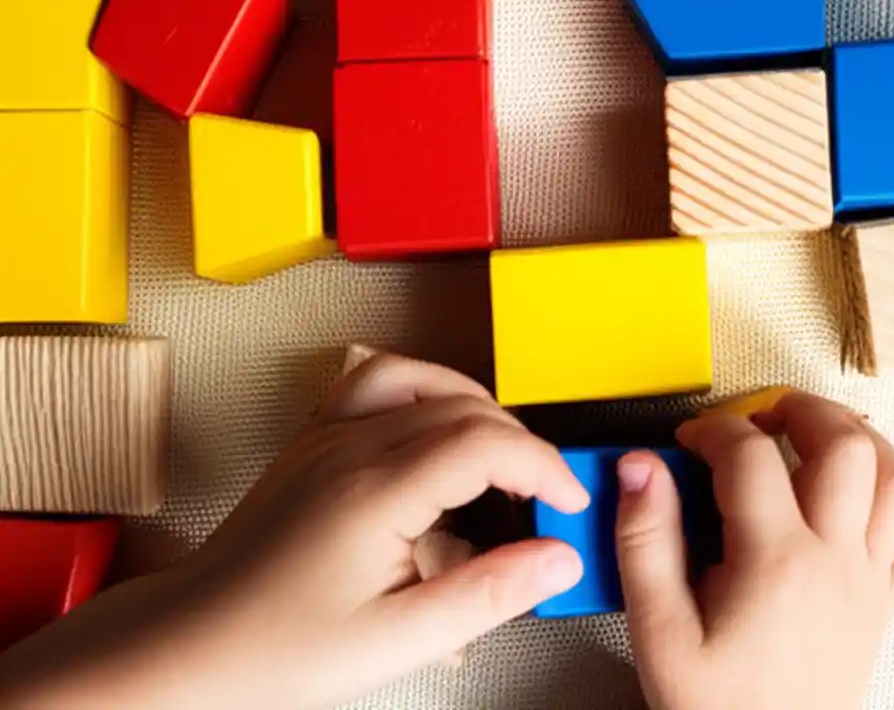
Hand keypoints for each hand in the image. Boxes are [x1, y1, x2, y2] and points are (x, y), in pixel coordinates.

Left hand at [0, 355, 588, 708]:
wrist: (192, 643)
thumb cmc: (276, 648)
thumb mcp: (398, 640)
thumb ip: (488, 594)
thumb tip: (558, 558)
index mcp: (373, 492)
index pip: (486, 444)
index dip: (544, 467)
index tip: (568, 501)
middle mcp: (348, 448)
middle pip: (464, 407)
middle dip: (522, 446)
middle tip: (545, 497)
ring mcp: (325, 437)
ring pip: (422, 378)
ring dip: (477, 407)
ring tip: (503, 456)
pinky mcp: (312, 441)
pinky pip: (375, 380)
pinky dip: (423, 389)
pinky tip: (436, 424)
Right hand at [615, 391, 893, 709]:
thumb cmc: (716, 708)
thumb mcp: (659, 629)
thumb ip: (646, 539)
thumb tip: (641, 468)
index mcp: (775, 561)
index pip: (750, 455)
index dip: (713, 430)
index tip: (687, 442)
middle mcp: (834, 561)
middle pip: (846, 445)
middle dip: (802, 409)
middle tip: (762, 414)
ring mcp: (869, 581)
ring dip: (861, 442)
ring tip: (818, 437)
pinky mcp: (885, 605)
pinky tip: (864, 496)